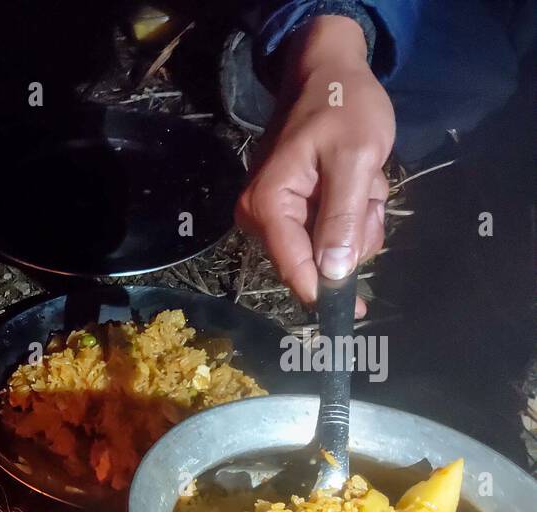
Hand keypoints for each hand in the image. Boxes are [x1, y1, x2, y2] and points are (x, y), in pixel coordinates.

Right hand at [236, 16, 393, 314]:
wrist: (329, 73)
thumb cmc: (343, 108)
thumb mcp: (354, 159)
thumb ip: (342, 218)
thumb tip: (333, 275)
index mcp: (269, 206)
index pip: (295, 267)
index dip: (325, 294)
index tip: (355, 317)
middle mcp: (262, 217)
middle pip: (315, 259)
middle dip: (353, 233)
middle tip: (370, 192)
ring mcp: (275, 214)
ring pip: (328, 246)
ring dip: (359, 219)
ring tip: (366, 178)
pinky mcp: (291, 210)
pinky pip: (329, 230)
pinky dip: (353, 210)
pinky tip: (357, 180)